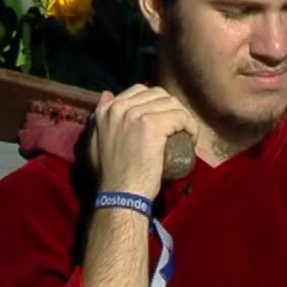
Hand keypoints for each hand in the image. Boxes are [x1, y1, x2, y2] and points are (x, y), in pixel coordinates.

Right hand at [87, 84, 197, 199]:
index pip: (139, 91)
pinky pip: (180, 117)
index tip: (164, 123)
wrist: (119, 194)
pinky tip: (191, 139)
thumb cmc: (109, 175)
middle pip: (157, 94)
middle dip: (171, 108)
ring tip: (185, 135)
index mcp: (106, 109)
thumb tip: (107, 95)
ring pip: (171, 103)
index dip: (156, 105)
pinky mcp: (150, 125)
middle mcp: (118, 106)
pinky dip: (191, 126)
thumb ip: (99, 119)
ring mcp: (134, 114)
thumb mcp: (95, 142)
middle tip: (177, 129)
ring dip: (183, 117)